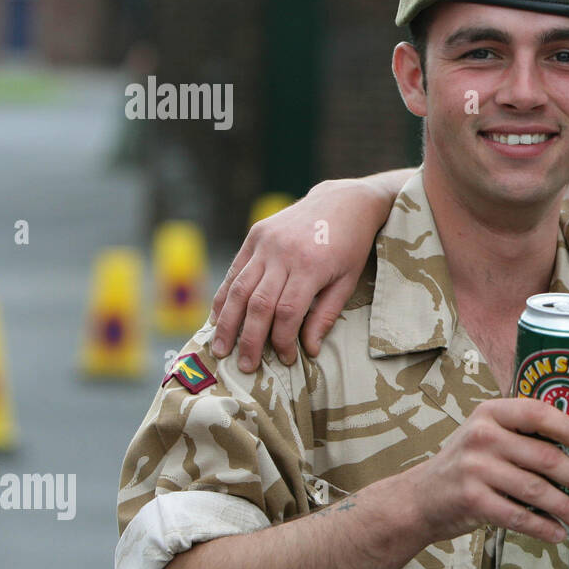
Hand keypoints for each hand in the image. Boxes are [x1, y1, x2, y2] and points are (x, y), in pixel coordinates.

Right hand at [209, 177, 393, 371]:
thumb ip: (325, 315)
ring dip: (227, 322)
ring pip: (239, 288)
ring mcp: (266, 242)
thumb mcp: (347, 281)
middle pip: (259, 304)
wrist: (344, 201)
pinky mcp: (256, 235)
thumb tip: (308, 349)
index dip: (282, 340)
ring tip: (221, 349)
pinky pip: (236, 270)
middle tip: (246, 366)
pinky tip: (217, 318)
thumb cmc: (350, 246)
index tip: (287, 359)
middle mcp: (284, 253)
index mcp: (311, 266)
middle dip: (250, 339)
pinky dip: (223, 295)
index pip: (287, 312)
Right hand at [396, 398, 568, 544]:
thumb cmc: (464, 464)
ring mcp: (476, 469)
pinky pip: (518, 516)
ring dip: (565, 507)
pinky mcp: (473, 500)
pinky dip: (542, 527)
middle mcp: (482, 436)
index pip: (537, 412)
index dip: (568, 427)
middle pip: (544, 457)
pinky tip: (557, 533)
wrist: (420, 498)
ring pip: (536, 490)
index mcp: (490, 413)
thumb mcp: (484, 434)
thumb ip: (519, 433)